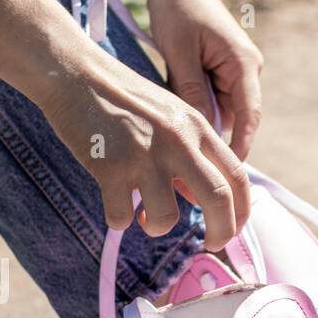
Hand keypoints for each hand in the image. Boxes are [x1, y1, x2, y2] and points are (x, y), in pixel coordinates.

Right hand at [41, 46, 251, 249]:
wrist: (75, 72)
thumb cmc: (124, 99)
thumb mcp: (170, 116)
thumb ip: (192, 153)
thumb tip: (203, 202)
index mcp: (197, 127)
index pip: (238, 177)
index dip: (242, 211)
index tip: (233, 230)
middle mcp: (177, 141)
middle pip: (218, 200)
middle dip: (222, 233)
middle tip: (213, 245)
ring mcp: (144, 154)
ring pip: (167, 218)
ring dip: (158, 229)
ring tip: (147, 220)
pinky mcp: (110, 167)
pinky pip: (121, 217)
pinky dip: (119, 221)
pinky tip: (115, 207)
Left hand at [147, 0, 263, 160]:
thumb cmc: (176, 7)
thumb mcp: (179, 52)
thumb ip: (192, 91)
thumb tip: (202, 132)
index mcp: (243, 64)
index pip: (248, 117)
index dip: (239, 148)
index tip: (226, 174)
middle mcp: (245, 70)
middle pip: (234, 118)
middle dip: (214, 139)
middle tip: (187, 162)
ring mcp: (233, 71)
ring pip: (220, 111)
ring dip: (200, 121)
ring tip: (173, 133)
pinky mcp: (219, 70)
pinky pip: (210, 99)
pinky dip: (194, 107)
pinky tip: (171, 111)